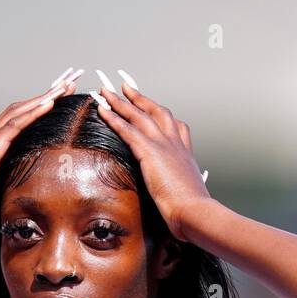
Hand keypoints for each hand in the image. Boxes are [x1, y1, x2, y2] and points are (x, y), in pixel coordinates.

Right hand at [0, 68, 83, 238]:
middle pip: (21, 109)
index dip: (39, 108)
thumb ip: (13, 189)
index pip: (19, 121)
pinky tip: (49, 102)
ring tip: (65, 85)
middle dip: (46, 94)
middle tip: (69, 82)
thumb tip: (32, 198)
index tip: (60, 99)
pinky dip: (33, 112)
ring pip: (19, 111)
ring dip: (44, 96)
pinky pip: (14, 126)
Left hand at [89, 72, 211, 241]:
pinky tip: (102, 109)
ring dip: (120, 102)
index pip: (175, 126)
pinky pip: (127, 129)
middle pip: (156, 111)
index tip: (153, 106)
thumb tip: (178, 195)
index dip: (161, 114)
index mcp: (185, 152)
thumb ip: (181, 188)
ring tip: (106, 91)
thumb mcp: (188, 194)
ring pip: (139, 115)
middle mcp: (175, 143)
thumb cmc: (191, 210)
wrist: (194, 211)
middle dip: (139, 98)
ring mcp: (163, 144)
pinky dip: (114, 117)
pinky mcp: (150, 151)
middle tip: (125, 86)